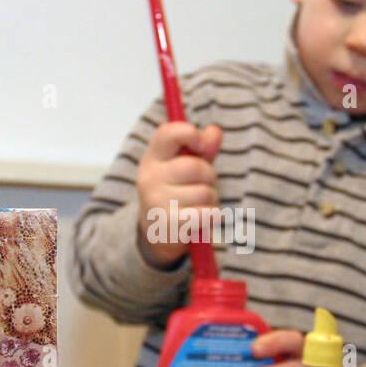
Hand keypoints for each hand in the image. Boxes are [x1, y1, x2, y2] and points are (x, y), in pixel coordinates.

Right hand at [136, 121, 222, 268]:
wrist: (156, 235)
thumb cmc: (175, 194)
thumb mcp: (185, 168)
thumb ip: (202, 149)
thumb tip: (216, 131)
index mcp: (152, 158)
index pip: (168, 133)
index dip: (190, 133)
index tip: (200, 146)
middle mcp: (150, 178)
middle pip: (195, 167)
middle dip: (209, 177)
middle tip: (200, 187)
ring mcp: (157, 201)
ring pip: (205, 192)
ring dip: (211, 201)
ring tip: (197, 207)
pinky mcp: (169, 224)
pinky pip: (207, 214)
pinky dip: (212, 217)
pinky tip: (201, 220)